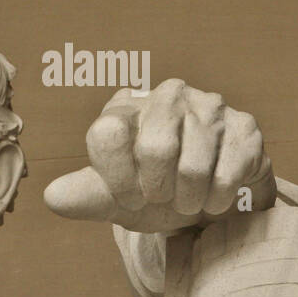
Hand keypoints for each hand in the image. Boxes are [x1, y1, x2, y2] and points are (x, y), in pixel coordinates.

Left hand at [43, 79, 275, 232]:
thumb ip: (85, 196)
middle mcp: (167, 95)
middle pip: (154, 149)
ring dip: (189, 201)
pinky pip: (227, 175)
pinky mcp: (245, 126)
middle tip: (163, 198)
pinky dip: (217, 200)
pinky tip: (213, 196)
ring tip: (189, 199)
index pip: (107, 134)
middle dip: (157, 191)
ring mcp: (210, 106)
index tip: (129, 197)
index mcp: (126, 107)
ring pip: (193, 168)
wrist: (210, 195)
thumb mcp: (116, 198)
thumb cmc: (156, 190)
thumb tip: (52, 197)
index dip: (117, 178)